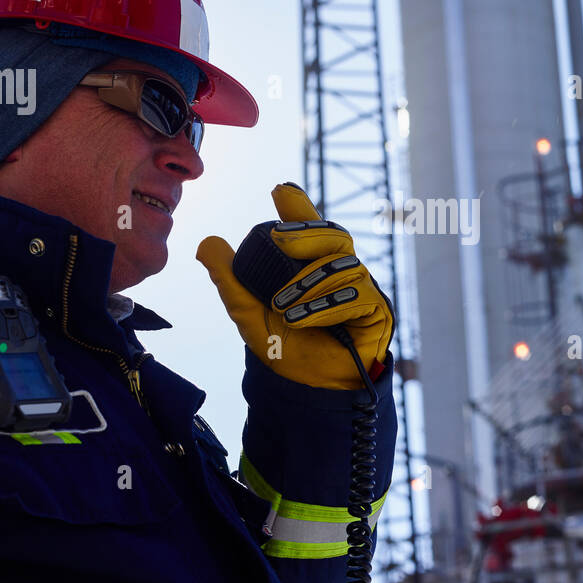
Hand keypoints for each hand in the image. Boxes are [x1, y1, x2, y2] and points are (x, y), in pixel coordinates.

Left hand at [196, 182, 394, 390]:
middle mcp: (338, 272)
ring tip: (284, 308)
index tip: (280, 191)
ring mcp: (360, 290)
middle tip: (278, 239)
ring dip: (308, 284)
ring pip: (342, 265)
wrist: (305, 391)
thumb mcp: (248, 313)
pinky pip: (356, 294)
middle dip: (304, 233)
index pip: (309, 227)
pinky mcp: (376, 312)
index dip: (298, 207)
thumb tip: (206, 243)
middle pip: (332, 235)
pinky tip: (303, 319)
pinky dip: (324, 306)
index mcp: (310, 266)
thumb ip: (229, 279)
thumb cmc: (284, 349)